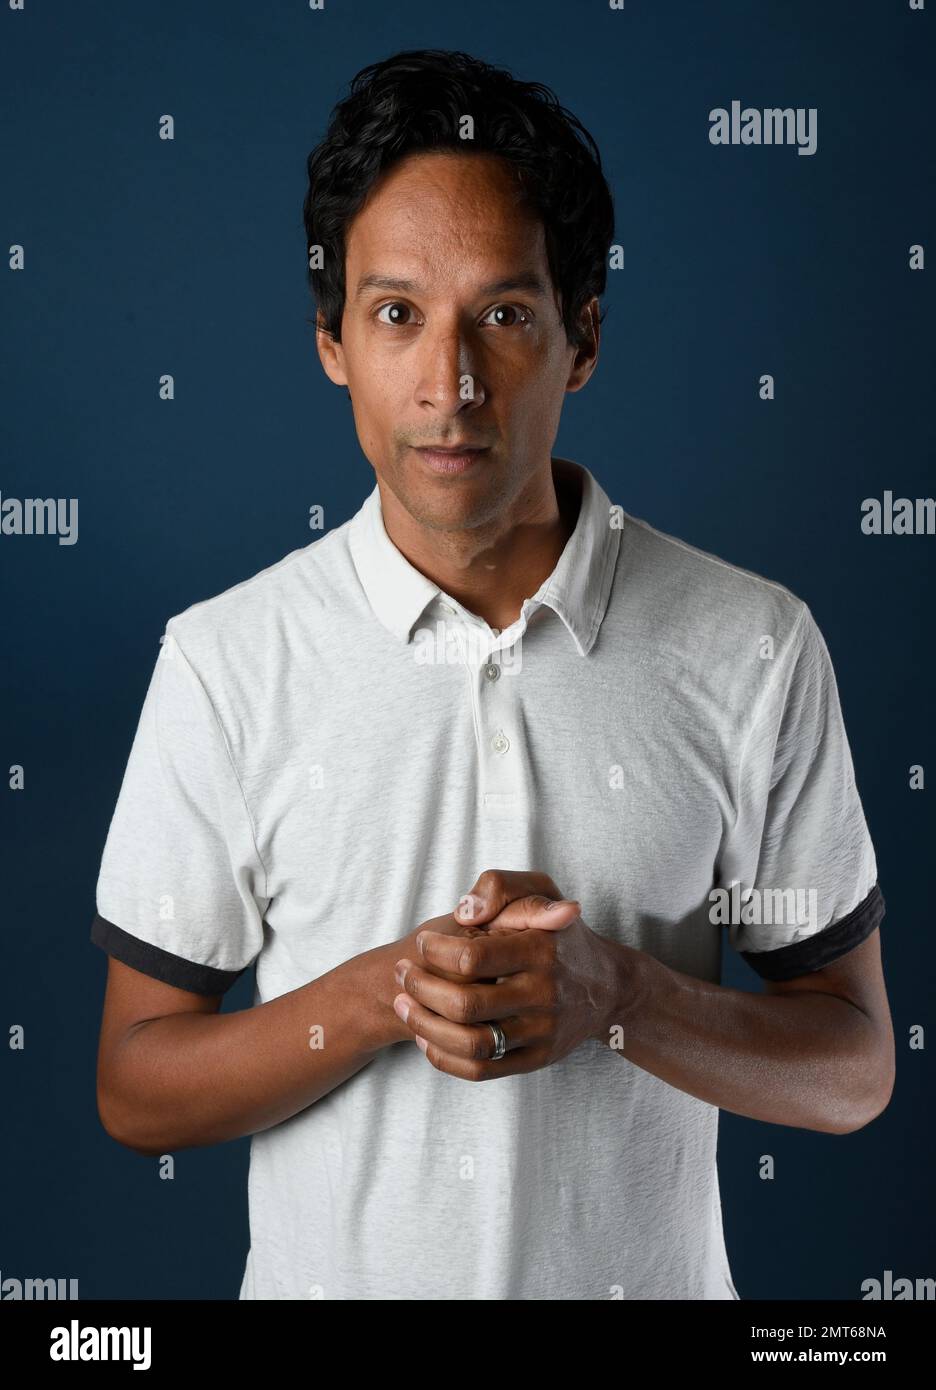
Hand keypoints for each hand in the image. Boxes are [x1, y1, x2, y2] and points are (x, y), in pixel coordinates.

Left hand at [392, 869, 619, 1078]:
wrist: (608, 987)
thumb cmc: (560, 933)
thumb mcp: (540, 891)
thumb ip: (499, 887)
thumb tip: (464, 912)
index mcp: (540, 949)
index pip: (472, 957)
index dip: (434, 951)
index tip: (422, 942)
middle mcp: (544, 994)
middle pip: (465, 1005)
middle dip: (420, 989)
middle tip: (401, 974)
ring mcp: (541, 1031)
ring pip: (470, 1043)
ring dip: (425, 1026)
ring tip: (404, 1005)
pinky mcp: (537, 1059)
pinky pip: (482, 1069)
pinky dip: (444, 1057)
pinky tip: (425, 1037)